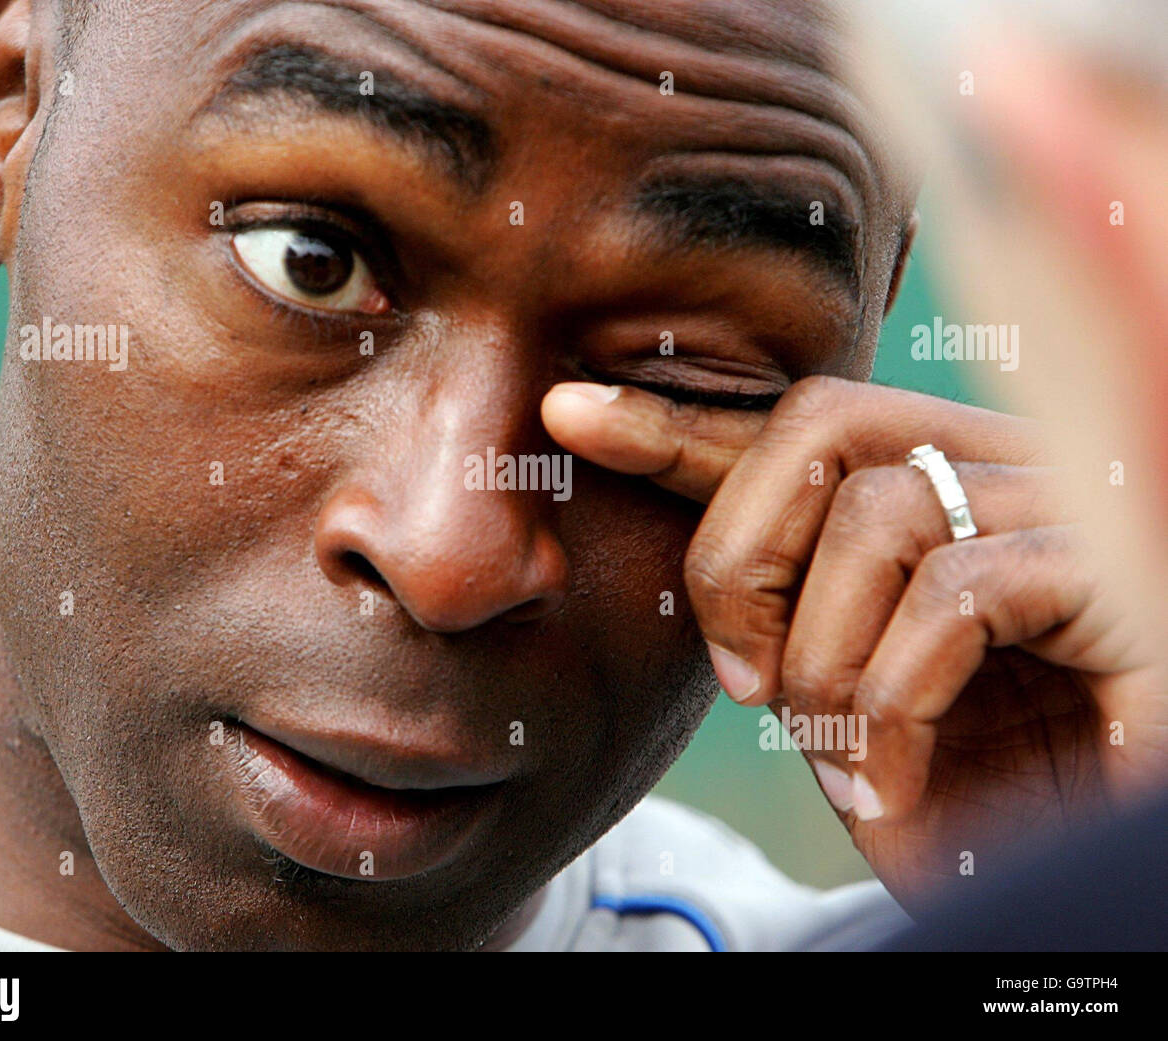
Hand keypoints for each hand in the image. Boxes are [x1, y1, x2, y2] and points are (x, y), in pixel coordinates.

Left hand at [543, 375, 1167, 905]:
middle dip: (738, 556)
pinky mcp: (1120, 576)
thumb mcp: (852, 704)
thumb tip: (712, 599)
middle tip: (745, 683)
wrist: (1095, 873)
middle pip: (821, 425)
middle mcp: (1005, 474)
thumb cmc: (985, 798)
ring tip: (837, 758)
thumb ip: (791, 630)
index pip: (794, 429)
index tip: (569, 414)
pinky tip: (894, 782)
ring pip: (879, 510)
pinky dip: (893, 701)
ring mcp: (1067, 513)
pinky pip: (957, 594)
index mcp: (938, 489)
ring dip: (821, 657)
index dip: (679, 423)